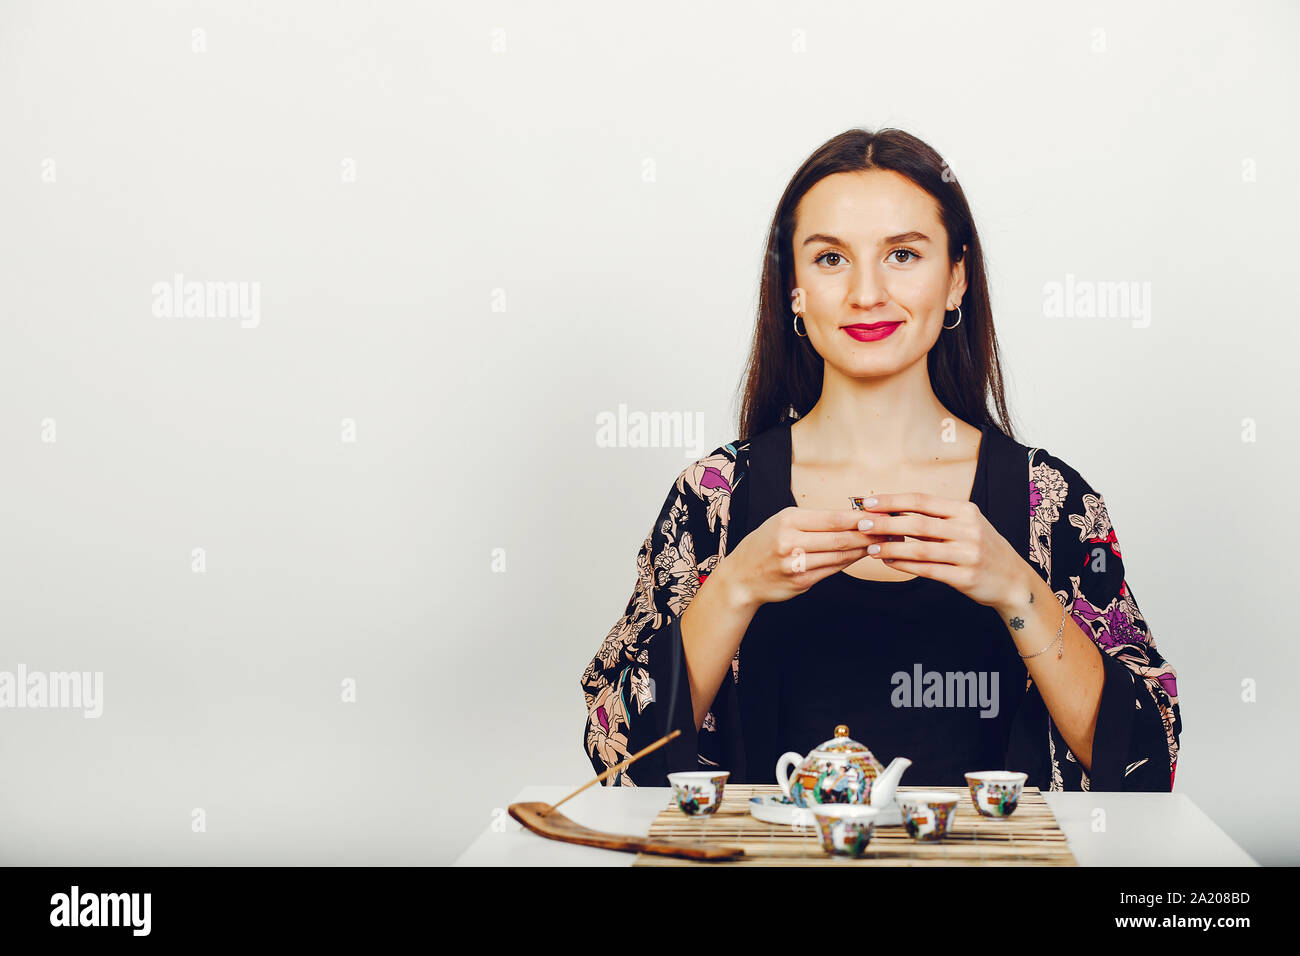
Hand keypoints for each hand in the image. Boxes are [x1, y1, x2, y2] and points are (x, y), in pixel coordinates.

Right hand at [718, 506, 887, 609]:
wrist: (741, 577)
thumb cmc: (765, 544)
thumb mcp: (782, 522)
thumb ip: (814, 520)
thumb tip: (853, 516)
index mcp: (788, 521)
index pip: (833, 518)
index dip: (860, 518)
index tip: (880, 514)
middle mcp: (791, 542)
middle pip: (841, 538)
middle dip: (869, 534)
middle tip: (890, 529)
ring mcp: (796, 564)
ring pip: (840, 555)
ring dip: (864, 548)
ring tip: (882, 541)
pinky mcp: (801, 582)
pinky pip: (833, 569)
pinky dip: (849, 561)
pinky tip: (861, 554)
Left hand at [856, 493, 1028, 609]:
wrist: (1014, 580)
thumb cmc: (982, 548)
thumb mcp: (966, 525)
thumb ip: (936, 518)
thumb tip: (893, 512)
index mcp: (965, 510)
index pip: (922, 501)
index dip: (893, 501)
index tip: (869, 503)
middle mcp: (968, 529)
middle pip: (917, 523)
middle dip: (885, 523)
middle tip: (861, 524)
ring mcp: (968, 554)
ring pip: (919, 548)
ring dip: (890, 547)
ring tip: (869, 547)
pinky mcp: (965, 577)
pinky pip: (927, 570)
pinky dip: (904, 565)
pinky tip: (888, 562)